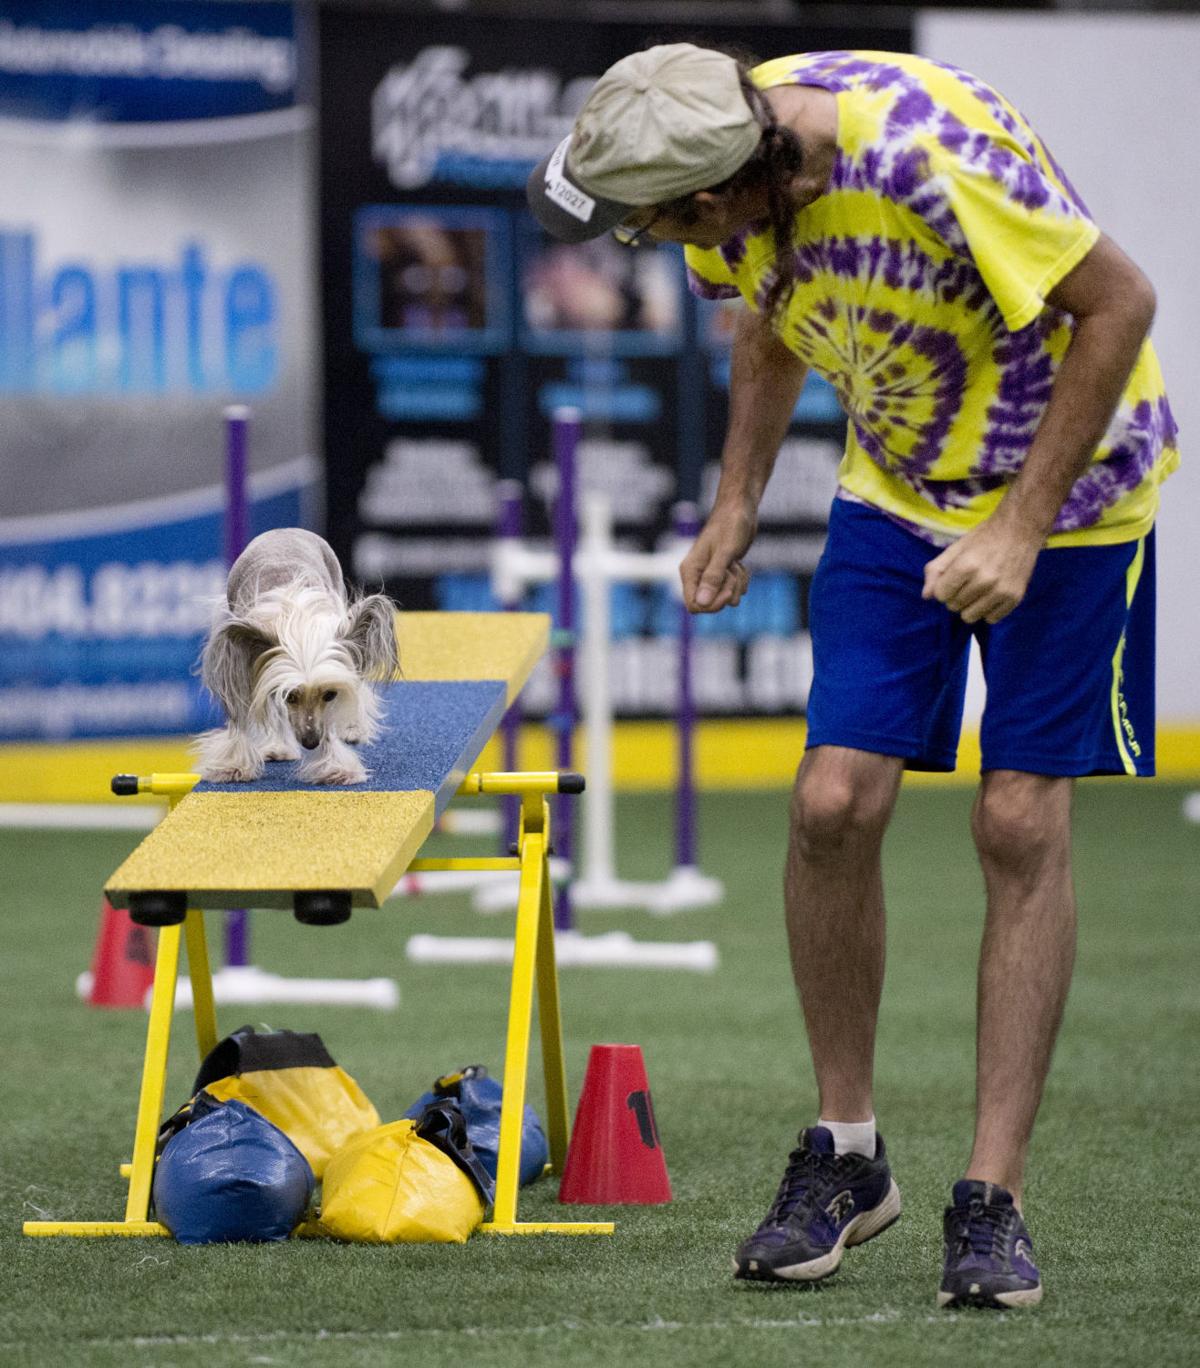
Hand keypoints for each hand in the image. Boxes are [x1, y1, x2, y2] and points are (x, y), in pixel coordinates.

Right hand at [680, 501, 755, 612]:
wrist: (740, 509)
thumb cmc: (731, 525)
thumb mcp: (724, 552)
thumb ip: (713, 578)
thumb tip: (702, 603)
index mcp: (690, 571)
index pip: (694, 605)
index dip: (713, 605)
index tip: (728, 592)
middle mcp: (697, 575)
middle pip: (711, 604)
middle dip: (727, 592)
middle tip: (733, 572)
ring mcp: (710, 575)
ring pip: (725, 597)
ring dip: (736, 584)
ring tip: (736, 564)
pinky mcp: (722, 573)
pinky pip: (733, 590)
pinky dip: (741, 580)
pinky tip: (739, 564)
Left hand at [921, 516, 1041, 623]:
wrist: (1020, 529)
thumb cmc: (984, 537)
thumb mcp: (955, 548)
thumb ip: (936, 571)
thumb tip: (926, 596)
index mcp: (966, 566)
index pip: (941, 595)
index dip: (943, 587)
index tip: (952, 578)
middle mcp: (984, 581)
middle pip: (954, 606)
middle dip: (956, 595)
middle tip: (967, 581)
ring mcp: (1001, 591)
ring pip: (970, 617)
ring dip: (970, 606)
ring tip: (978, 590)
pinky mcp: (1015, 598)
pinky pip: (991, 619)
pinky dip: (988, 610)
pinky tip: (992, 594)